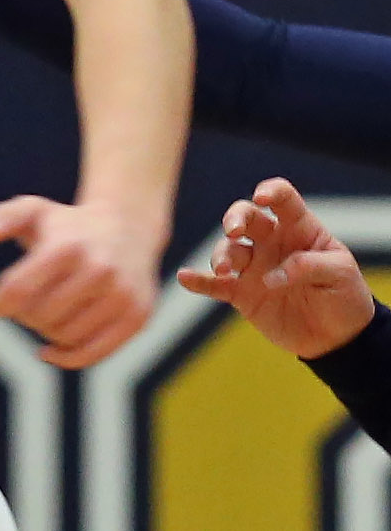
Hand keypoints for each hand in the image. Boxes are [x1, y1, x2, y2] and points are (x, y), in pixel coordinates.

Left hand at [0, 194, 159, 367]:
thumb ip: (0, 219)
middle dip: (24, 315)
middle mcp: (98, 270)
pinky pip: (94, 353)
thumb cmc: (69, 224)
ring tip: (44, 314)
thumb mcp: (33, 210)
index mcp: (66, 246)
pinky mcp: (136, 316)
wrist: (128, 227)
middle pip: (41, 317)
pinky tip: (49, 350)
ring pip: (66, 336)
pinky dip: (67, 358)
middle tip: (23, 305)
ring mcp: (121, 295)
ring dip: (46, 333)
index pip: (21, 289)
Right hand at [177, 178, 377, 359]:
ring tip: (226, 270)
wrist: (338, 338)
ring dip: (222, 255)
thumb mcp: (341, 274)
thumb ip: (310, 266)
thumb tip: (273, 275)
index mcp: (298, 228)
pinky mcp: (243, 293)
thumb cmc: (344, 296)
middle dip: (235, 218)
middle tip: (234, 230)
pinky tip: (186, 277)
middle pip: (245, 216)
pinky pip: (215, 284)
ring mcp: (254, 266)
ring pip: (228, 249)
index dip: (271, 192)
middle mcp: (271, 241)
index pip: (283, 199)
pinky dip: (198, 281)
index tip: (262, 198)